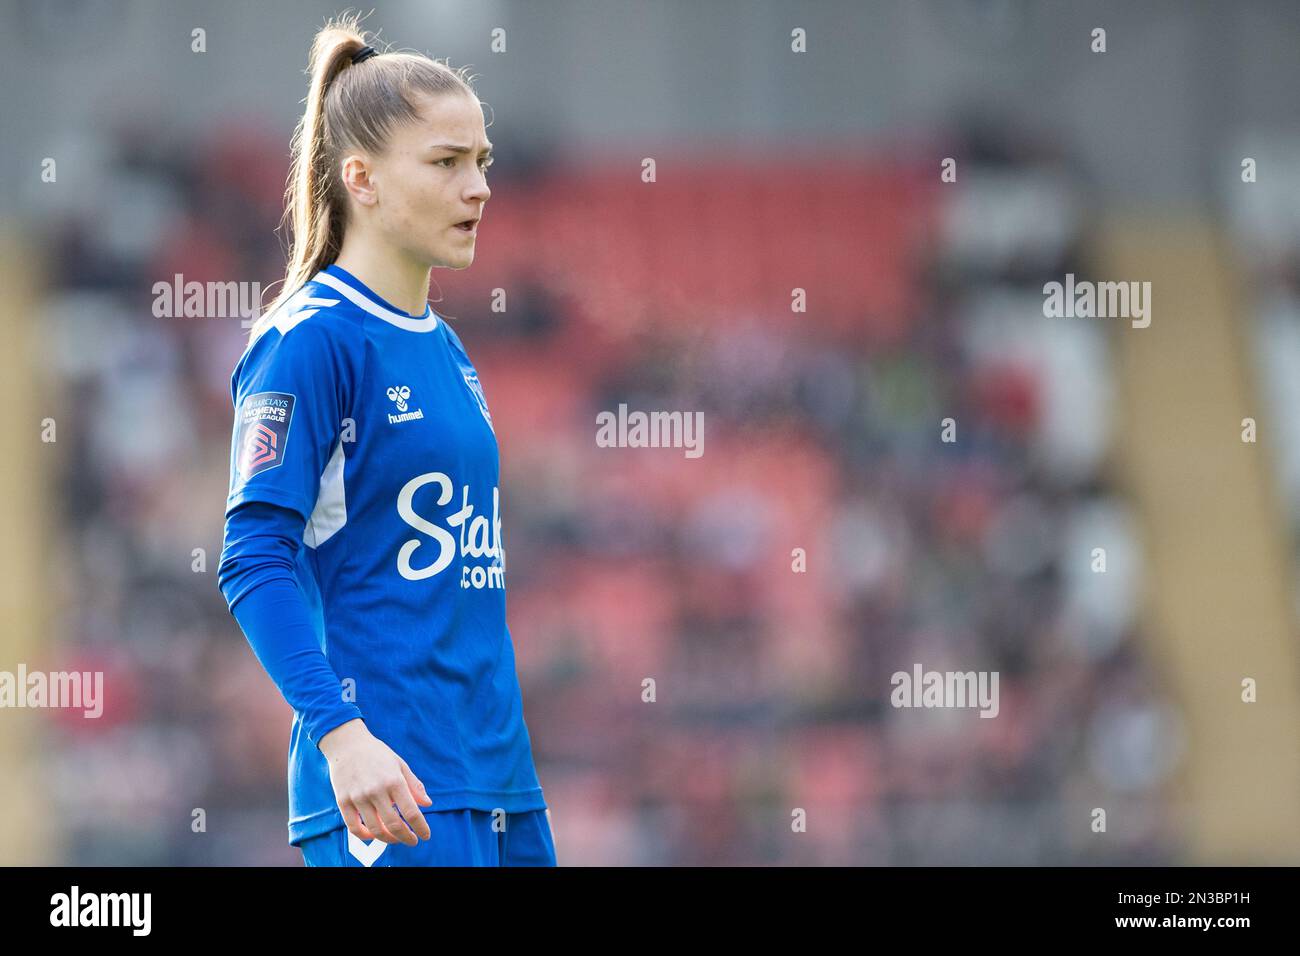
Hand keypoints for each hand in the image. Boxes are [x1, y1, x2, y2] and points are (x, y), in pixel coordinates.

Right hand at [319, 719, 433, 844]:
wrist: (347, 744)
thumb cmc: (377, 754)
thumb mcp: (400, 764)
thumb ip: (414, 785)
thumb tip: (428, 804)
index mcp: (394, 780)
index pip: (411, 812)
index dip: (421, 827)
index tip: (426, 835)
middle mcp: (376, 790)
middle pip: (394, 825)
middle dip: (406, 838)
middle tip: (412, 840)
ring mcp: (358, 797)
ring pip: (375, 829)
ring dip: (389, 839)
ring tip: (396, 838)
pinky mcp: (343, 801)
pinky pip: (354, 827)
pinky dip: (365, 836)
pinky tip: (374, 835)